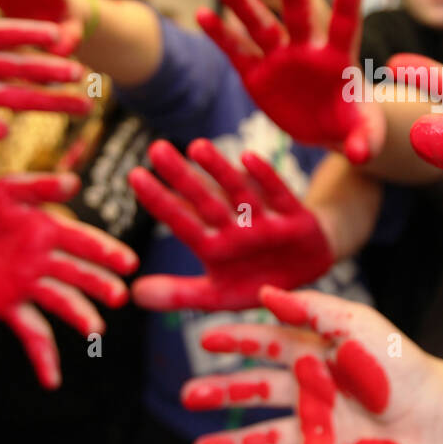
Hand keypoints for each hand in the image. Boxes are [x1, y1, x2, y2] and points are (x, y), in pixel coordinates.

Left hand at [0, 173, 138, 388]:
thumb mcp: (7, 187)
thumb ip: (39, 185)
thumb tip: (74, 184)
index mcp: (52, 231)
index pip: (85, 243)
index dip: (106, 252)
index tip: (128, 263)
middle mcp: (47, 261)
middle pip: (80, 276)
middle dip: (100, 286)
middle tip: (119, 296)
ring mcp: (31, 287)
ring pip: (62, 303)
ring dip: (80, 316)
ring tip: (96, 329)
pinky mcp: (10, 307)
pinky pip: (31, 333)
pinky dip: (43, 357)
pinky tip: (52, 380)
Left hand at [130, 138, 333, 311]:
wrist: (308, 276)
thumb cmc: (256, 280)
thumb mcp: (218, 296)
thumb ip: (178, 294)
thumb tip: (134, 293)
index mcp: (214, 247)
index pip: (181, 222)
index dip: (159, 201)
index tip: (134, 176)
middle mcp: (235, 230)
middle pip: (205, 201)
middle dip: (182, 177)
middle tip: (157, 148)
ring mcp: (264, 223)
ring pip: (238, 194)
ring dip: (220, 171)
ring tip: (197, 147)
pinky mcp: (295, 220)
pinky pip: (279, 196)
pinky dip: (266, 178)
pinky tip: (248, 158)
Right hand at [182, 287, 442, 443]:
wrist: (439, 420)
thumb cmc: (402, 366)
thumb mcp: (357, 325)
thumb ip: (312, 308)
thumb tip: (264, 293)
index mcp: (316, 354)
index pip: (266, 344)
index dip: (236, 340)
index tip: (205, 337)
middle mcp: (310, 393)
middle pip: (255, 391)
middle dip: (221, 392)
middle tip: (188, 395)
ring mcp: (315, 432)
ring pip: (261, 439)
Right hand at [196, 0, 382, 162]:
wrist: (324, 132)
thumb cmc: (351, 125)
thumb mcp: (363, 134)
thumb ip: (363, 138)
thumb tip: (361, 153)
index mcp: (339, 56)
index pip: (345, 16)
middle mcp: (307, 48)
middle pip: (297, 7)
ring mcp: (279, 58)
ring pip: (258, 24)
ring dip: (239, 0)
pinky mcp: (256, 75)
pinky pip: (236, 51)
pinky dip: (220, 34)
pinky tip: (202, 14)